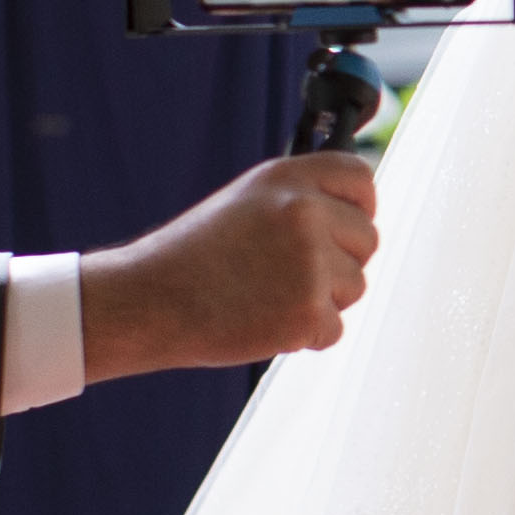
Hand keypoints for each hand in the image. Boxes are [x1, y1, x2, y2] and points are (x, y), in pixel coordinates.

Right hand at [79, 152, 379, 377]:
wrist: (148, 301)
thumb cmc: (194, 257)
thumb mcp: (246, 203)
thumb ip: (300, 201)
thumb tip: (356, 215)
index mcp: (287, 178)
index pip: (360, 179)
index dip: (359, 207)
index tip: (343, 227)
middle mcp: (304, 211)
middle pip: (367, 239)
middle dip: (339, 262)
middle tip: (286, 275)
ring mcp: (309, 262)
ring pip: (355, 286)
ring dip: (321, 301)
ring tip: (266, 296)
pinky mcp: (307, 311)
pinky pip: (334, 329)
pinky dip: (304, 336)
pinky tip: (262, 322)